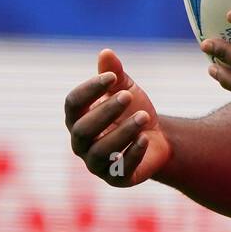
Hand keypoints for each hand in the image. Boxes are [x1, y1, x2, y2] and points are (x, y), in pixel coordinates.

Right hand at [64, 48, 172, 186]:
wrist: (158, 138)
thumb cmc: (133, 111)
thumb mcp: (126, 90)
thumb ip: (114, 74)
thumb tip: (106, 52)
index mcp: (78, 118)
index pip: (73, 103)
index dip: (89, 90)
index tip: (111, 76)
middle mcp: (81, 143)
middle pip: (83, 130)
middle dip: (105, 112)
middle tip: (128, 96)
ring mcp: (97, 164)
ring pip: (101, 151)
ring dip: (122, 132)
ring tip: (144, 116)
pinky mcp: (116, 180)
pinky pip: (120, 170)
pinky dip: (132, 154)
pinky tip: (145, 139)